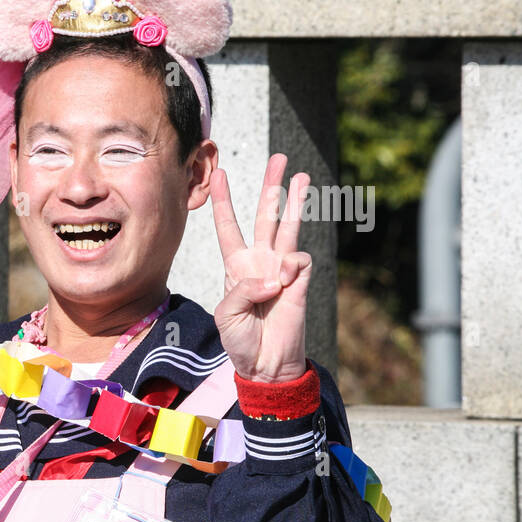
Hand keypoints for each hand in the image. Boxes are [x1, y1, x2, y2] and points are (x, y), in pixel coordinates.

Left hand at [211, 154, 311, 382]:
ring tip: (303, 175)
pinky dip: (291, 267)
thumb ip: (242, 290)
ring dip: (296, 201)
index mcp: (235, 266)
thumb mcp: (225, 314)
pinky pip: (299, 260)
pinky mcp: (300, 280)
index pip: (228, 227)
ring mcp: (281, 268)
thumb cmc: (240, 340)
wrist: (265, 364)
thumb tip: (275, 274)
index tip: (219, 175)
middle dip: (271, 186)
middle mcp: (259, 260)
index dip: (223, 202)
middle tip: (279, 158)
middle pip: (265, 216)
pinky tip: (284, 284)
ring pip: (290, 226)